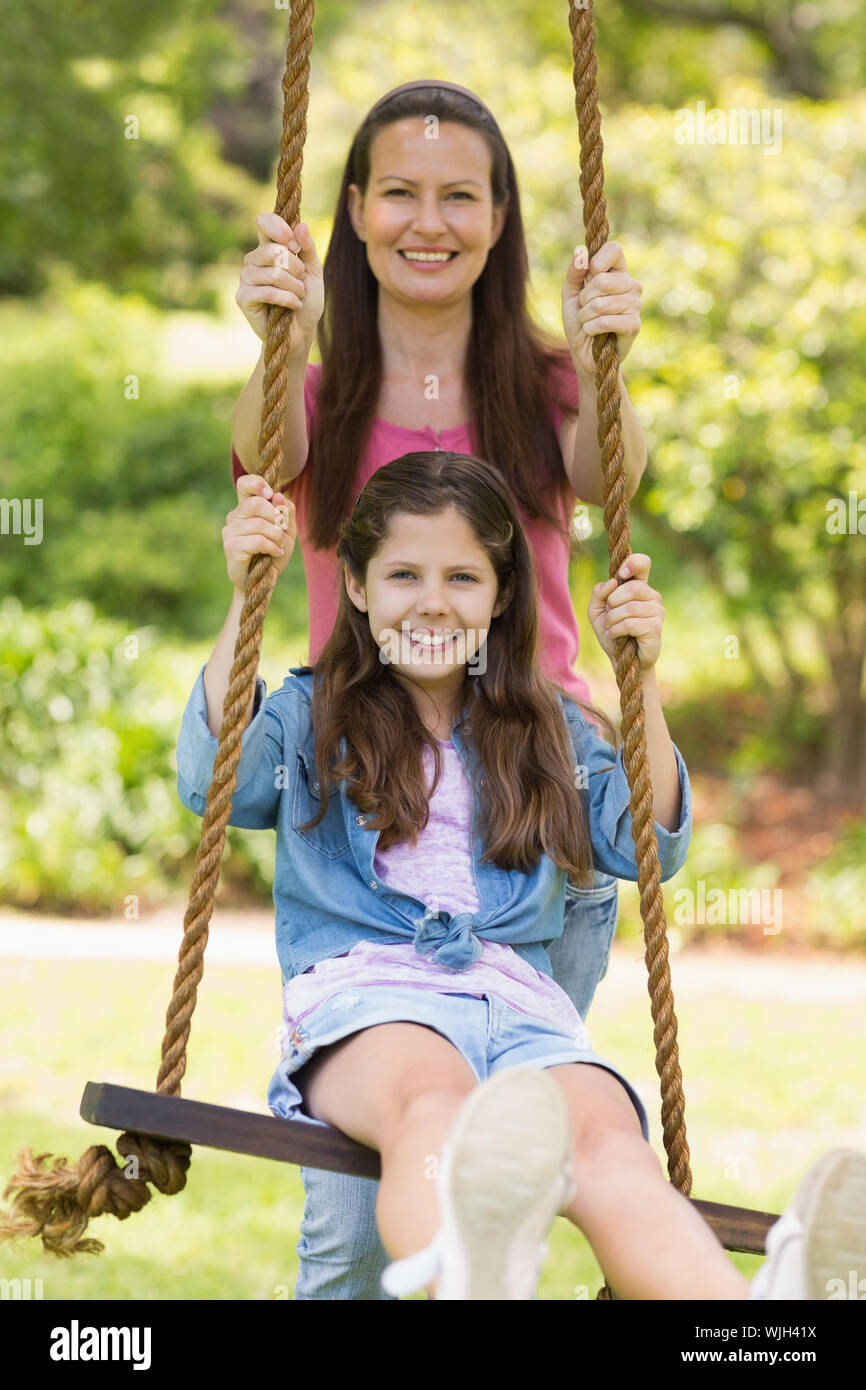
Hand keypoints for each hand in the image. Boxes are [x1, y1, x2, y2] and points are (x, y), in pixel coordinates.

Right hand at [222, 473, 296, 592]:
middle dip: (276, 517)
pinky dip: (272, 547)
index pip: (244, 484)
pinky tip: (275, 553)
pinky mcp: (231, 547)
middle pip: (256, 503)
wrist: (263, 581)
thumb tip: (279, 495)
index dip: (257, 483)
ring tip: (280, 546)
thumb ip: (287, 512)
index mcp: (246, 508)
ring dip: (277, 536)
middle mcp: (235, 517)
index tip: (271, 495)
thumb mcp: (287, 531)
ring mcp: (230, 531)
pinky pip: (257, 540)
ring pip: (259, 524)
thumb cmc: (273, 554)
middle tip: (282, 531)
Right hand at [235, 213, 324, 348]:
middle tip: (301, 281)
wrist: (301, 332)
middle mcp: (253, 260)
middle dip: (296, 268)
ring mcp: (246, 278)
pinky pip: (268, 292)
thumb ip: (307, 248)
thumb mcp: (313, 271)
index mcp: (268, 247)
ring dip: (295, 287)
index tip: (295, 245)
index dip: (280, 230)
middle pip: (274, 251)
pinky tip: (294, 305)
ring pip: (274, 273)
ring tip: (299, 295)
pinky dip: (288, 299)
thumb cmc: (306, 300)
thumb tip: (301, 225)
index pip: (264, 222)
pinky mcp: (243, 298)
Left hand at [562, 240, 641, 379]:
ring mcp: (635, 304)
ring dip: (585, 316)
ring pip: (601, 303)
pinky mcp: (634, 325)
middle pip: (603, 279)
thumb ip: (574, 273)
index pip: (614, 249)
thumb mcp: (570, 294)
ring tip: (589, 322)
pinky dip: (591, 328)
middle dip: (584, 299)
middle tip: (585, 309)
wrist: (584, 353)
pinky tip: (593, 332)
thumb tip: (580, 253)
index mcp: (618, 272)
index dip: (596, 262)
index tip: (588, 277)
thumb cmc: (579, 321)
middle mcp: (631, 285)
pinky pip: (606, 321)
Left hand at [587, 553, 663, 670]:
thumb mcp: (596, 611)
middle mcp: (651, 596)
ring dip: (612, 619)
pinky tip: (615, 635)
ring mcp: (657, 611)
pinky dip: (617, 630)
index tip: (621, 574)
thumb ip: (598, 593)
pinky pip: (631, 623)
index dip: (633, 563)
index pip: (643, 563)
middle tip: (609, 616)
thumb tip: (612, 582)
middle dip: (612, 603)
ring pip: (629, 607)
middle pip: (632, 587)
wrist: (622, 660)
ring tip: (610, 627)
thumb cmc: (611, 632)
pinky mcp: (656, 627)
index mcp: (638, 587)